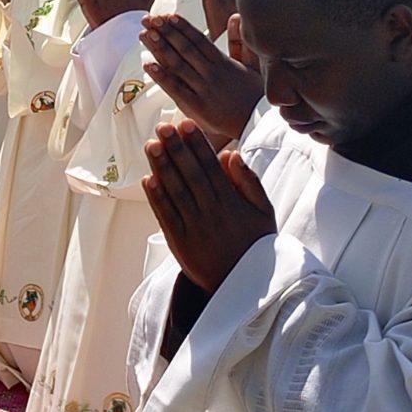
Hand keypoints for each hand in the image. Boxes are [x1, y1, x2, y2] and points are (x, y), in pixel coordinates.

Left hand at [141, 12, 262, 147]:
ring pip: (178, 64)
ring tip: (145, 34)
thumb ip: (238, 41)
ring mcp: (203, 88)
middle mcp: (212, 72)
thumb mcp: (251, 64)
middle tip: (148, 19)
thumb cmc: (254, 95)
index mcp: (223, 62)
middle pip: (184, 48)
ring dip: (160, 48)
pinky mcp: (197, 106)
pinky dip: (162, 76)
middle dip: (165, 32)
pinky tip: (148, 65)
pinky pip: (176, 88)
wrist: (260, 123)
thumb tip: (236, 16)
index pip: (198, 39)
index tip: (167, 15)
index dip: (181, 26)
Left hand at [142, 119, 275, 292]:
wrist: (245, 287)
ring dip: (161, 167)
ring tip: (151, 145)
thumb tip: (231, 154)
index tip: (186, 124)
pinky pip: (165, 217)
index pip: (211, 167)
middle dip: (176, 149)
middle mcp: (211, 213)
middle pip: (190, 175)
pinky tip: (148, 179)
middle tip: (163, 126)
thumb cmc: (256, 244)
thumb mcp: (264, 212)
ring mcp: (194, 228)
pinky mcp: (179, 243)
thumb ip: (249, 182)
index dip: (197, 144)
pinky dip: (156, 198)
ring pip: (175, 192)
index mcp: (232, 203)